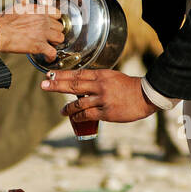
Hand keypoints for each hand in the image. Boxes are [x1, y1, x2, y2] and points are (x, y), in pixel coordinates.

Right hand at [0, 3, 63, 59]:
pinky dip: (51, 56)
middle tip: (49, 36)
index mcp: (39, 10)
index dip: (55, 20)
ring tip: (49, 44)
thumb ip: (24, 1)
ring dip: (55, 43)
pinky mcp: (39, 46)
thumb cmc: (4, 21)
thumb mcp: (16, 6)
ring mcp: (43, 33)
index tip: (52, 24)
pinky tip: (47, 57)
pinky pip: (53, 52)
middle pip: (60, 27)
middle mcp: (43, 20)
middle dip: (55, 32)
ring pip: (60, 38)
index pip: (57, 13)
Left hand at [40, 68, 155, 124]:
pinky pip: (88, 115)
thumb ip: (98, 80)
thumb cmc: (129, 87)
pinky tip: (73, 118)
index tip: (50, 74)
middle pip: (74, 85)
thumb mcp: (113, 77)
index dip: (62, 74)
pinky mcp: (107, 113)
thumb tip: (82, 84)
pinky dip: (79, 117)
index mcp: (102, 75)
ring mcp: (103, 100)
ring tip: (62, 111)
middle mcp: (100, 86)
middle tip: (44, 84)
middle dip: (56, 85)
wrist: (146, 96)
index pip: (78, 74)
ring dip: (68, 107)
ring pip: (79, 103)